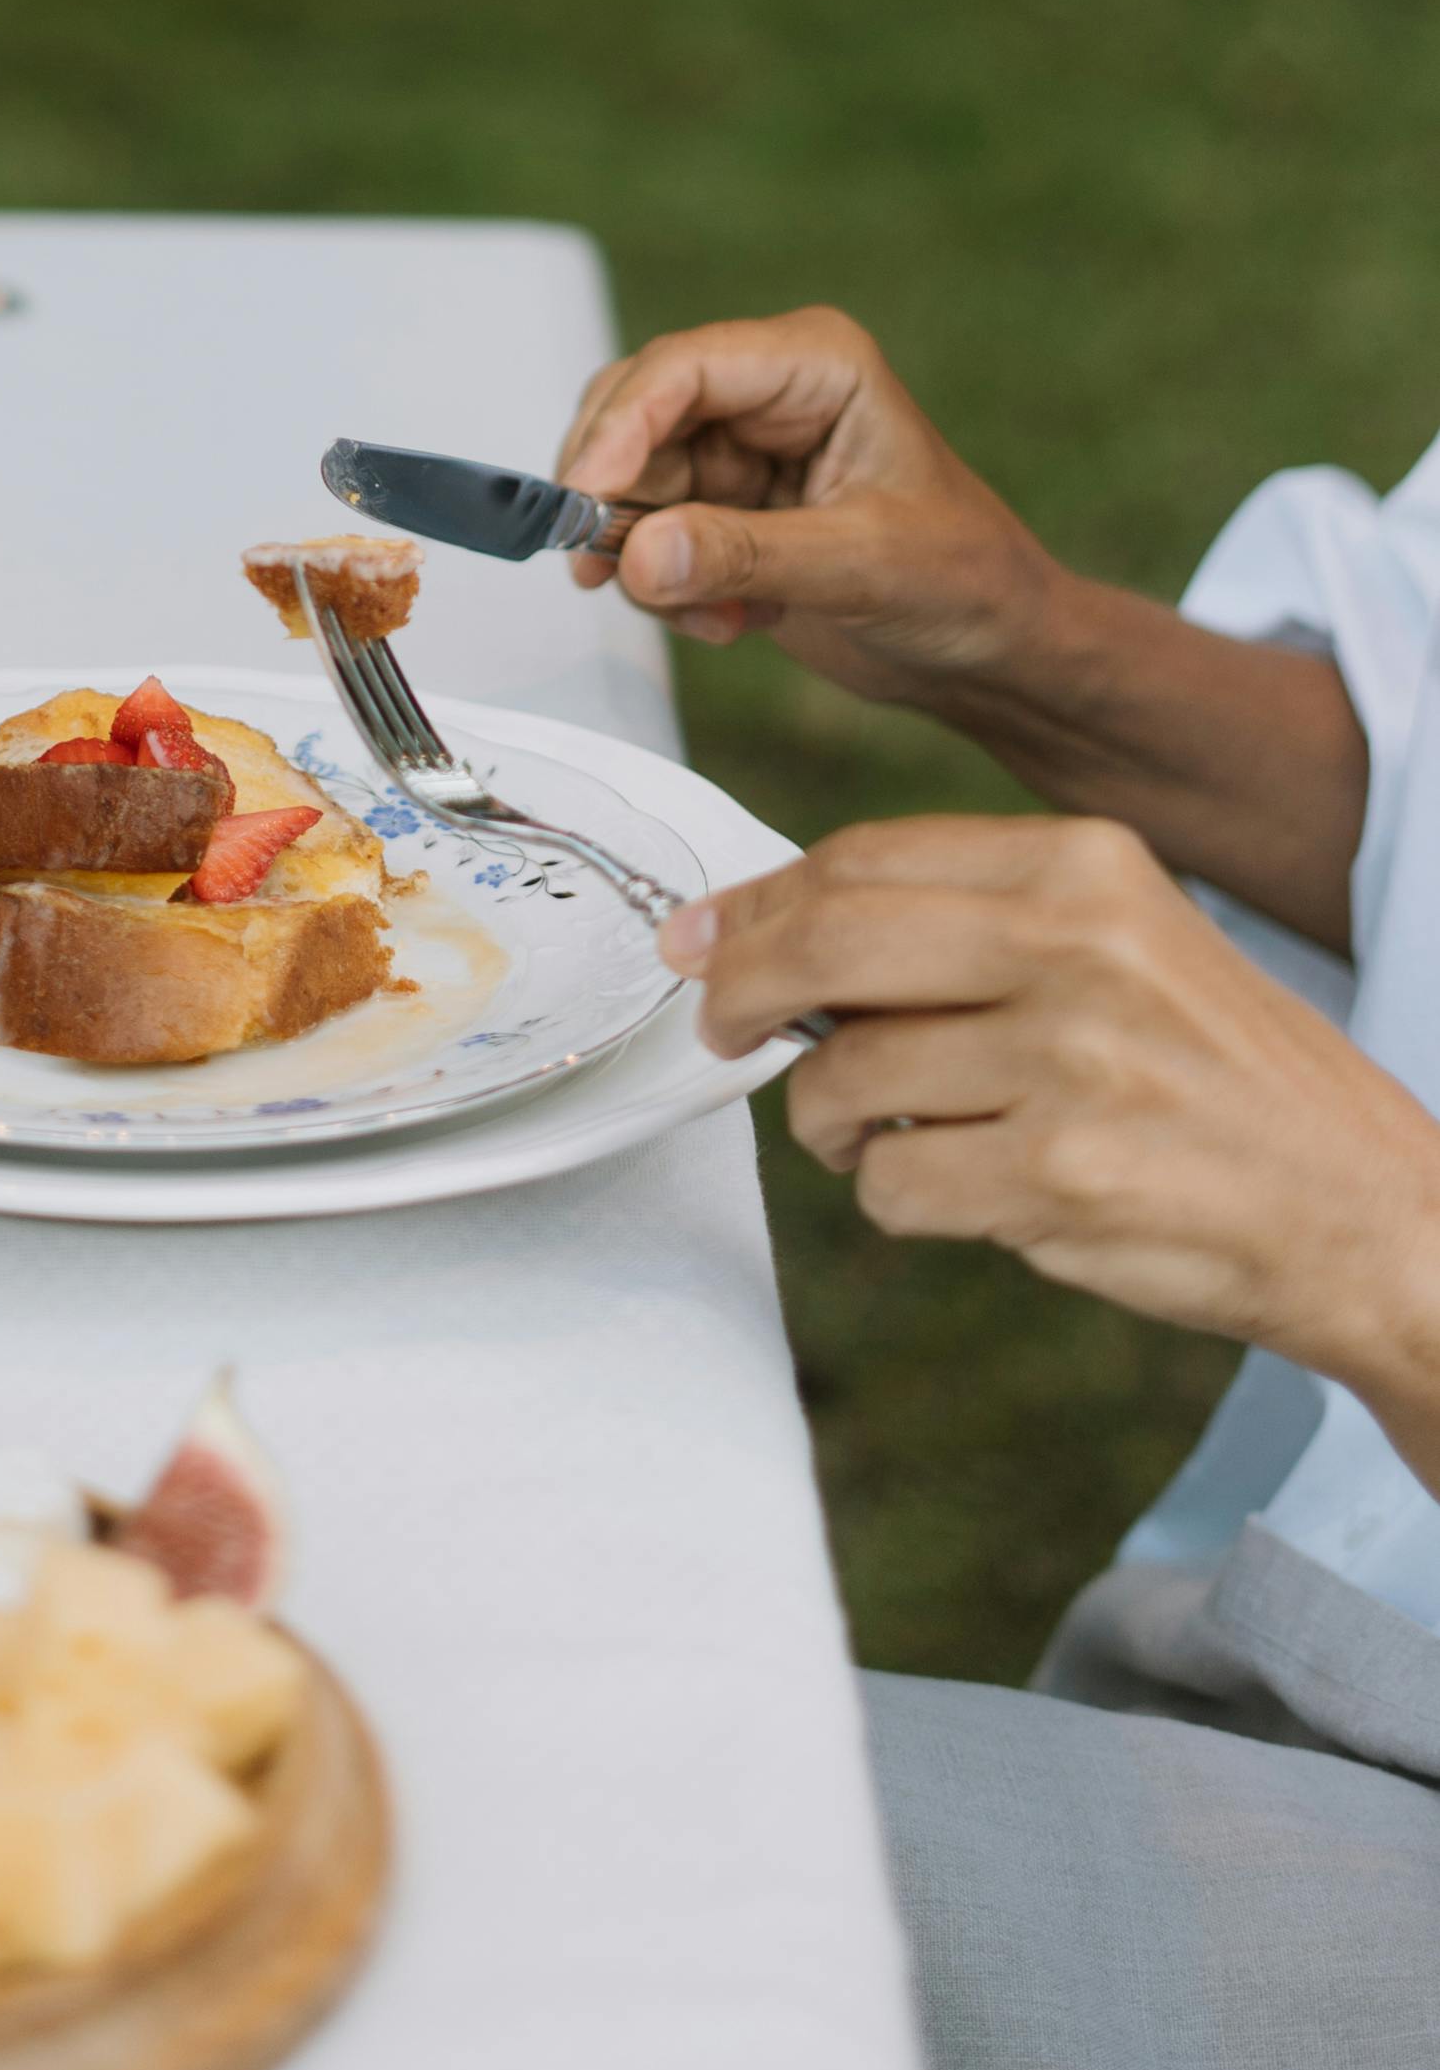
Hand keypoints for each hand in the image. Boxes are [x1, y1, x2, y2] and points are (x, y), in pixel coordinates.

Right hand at [558, 306, 1053, 705]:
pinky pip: (646, 538)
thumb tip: (638, 555)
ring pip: (628, 486)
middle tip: (607, 571)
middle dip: (617, 502)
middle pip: (633, 419)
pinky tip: (733, 624)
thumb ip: (746, 558)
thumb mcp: (862, 567)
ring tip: (716, 617)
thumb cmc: (966, 581)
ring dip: (648, 562)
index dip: (619, 431)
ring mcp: (738, 454)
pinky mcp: (722, 511)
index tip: (585, 501)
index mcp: (816, 365)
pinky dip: (668, 589)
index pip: (682, 369)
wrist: (992, 649)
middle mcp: (766, 394)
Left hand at [662, 815, 1439, 1409]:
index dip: (757, 906)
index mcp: (1086, 866)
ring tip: (895, 1135)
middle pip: (826, 944)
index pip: (862, 860)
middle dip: (743, 993)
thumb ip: (962, 924)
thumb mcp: (1121, 944)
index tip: (702, 944)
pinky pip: (893, 1183)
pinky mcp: (1060, 1177)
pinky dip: (899, 1198)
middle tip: (725, 1034)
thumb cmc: (1218, 1080)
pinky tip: (969, 1190)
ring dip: (834, 1123)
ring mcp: (1070, 1062)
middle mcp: (1077, 945)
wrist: (1368, 1210)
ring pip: (846, 1079)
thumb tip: (763, 932)